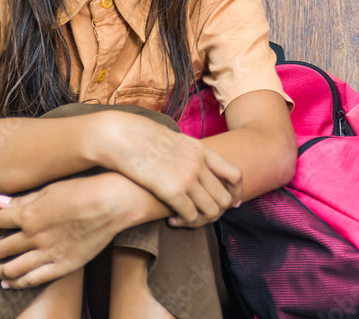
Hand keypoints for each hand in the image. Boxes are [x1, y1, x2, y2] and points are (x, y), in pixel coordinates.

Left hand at [0, 173, 127, 288]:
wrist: (114, 202)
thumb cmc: (84, 190)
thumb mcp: (50, 189)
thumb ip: (23, 199)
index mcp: (29, 214)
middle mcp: (34, 236)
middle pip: (1, 247)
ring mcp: (48, 253)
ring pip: (12, 268)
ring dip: (0, 270)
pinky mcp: (63, 265)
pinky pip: (33, 279)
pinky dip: (17, 283)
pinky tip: (9, 283)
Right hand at [98, 112, 242, 225]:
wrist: (121, 137)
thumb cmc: (142, 139)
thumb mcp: (174, 139)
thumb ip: (189, 153)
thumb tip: (197, 164)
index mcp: (201, 150)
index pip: (235, 174)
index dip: (236, 192)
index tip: (232, 202)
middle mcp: (199, 163)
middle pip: (224, 197)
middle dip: (216, 211)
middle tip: (200, 216)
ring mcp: (188, 177)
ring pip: (211, 210)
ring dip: (200, 220)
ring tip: (185, 219)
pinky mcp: (173, 191)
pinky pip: (191, 215)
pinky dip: (184, 222)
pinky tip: (171, 220)